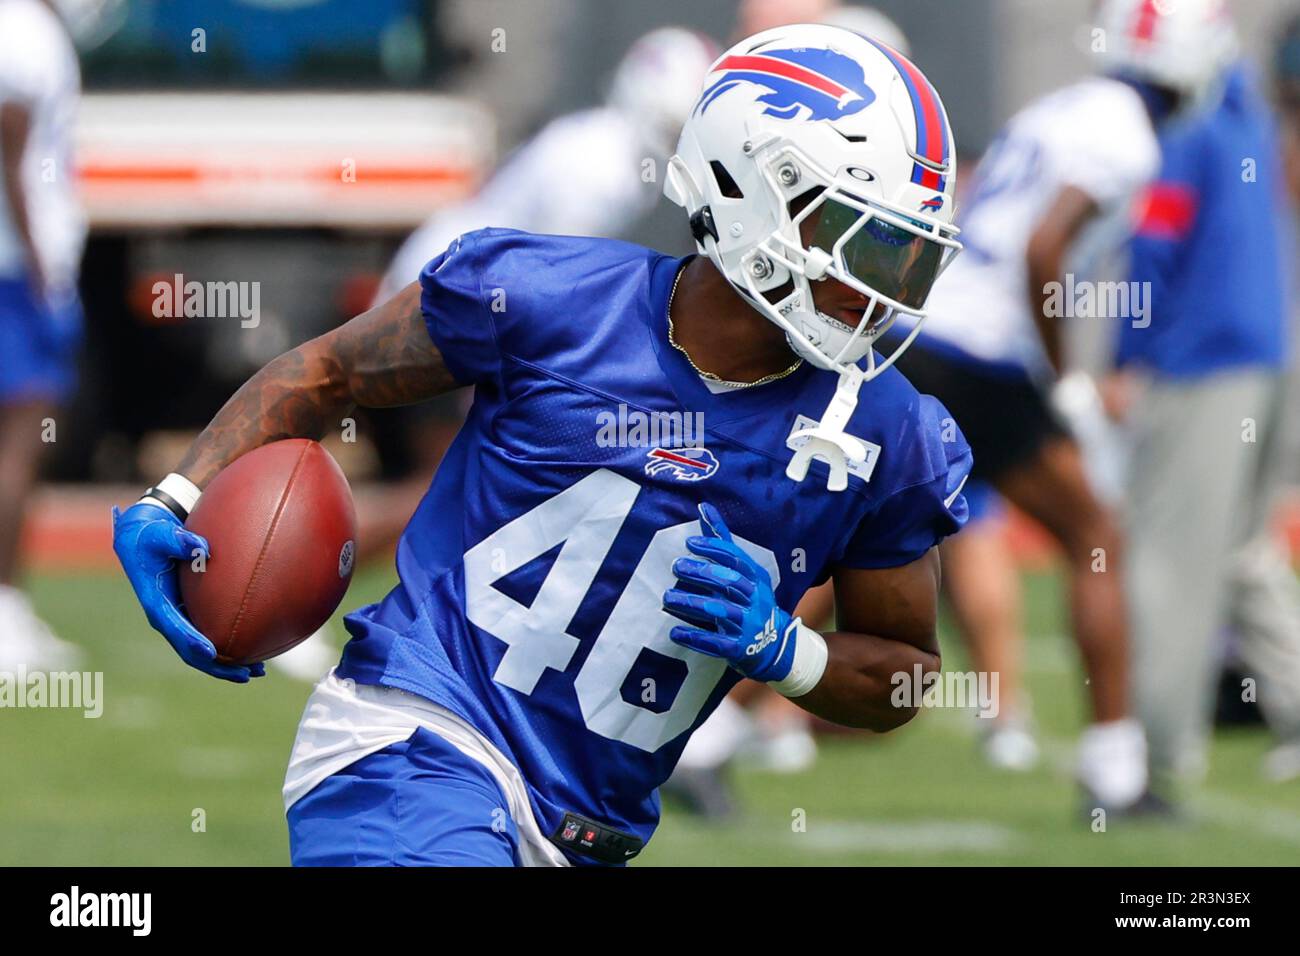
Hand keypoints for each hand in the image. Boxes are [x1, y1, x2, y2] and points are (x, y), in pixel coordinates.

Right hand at [111, 501, 263, 681]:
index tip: (213, 653)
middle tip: (246, 674)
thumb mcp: (158, 534)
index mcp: (156, 603)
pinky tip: (256, 649)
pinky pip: (210, 635)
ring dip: (229, 663)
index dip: (192, 642)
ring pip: (202, 650)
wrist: (140, 537)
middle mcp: (167, 617)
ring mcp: (179, 618)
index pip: (174, 628)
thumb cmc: (149, 535)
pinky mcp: (189, 613)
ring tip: (258, 671)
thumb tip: (202, 546)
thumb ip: (178, 540)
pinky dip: (230, 645)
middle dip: (218, 666)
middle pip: (191, 651)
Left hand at [662, 502, 798, 681]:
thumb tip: (704, 506)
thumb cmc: (749, 599)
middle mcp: (755, 599)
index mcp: (756, 578)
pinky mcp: (739, 648)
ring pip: (721, 612)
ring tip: (667, 598)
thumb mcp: (742, 570)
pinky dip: (695, 637)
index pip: (737, 560)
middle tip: (676, 566)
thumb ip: (721, 541)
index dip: (714, 549)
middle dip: (703, 573)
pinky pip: (717, 643)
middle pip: (730, 583)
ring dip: (693, 604)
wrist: (772, 644)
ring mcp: (748, 625)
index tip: (690, 543)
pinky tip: (675, 631)